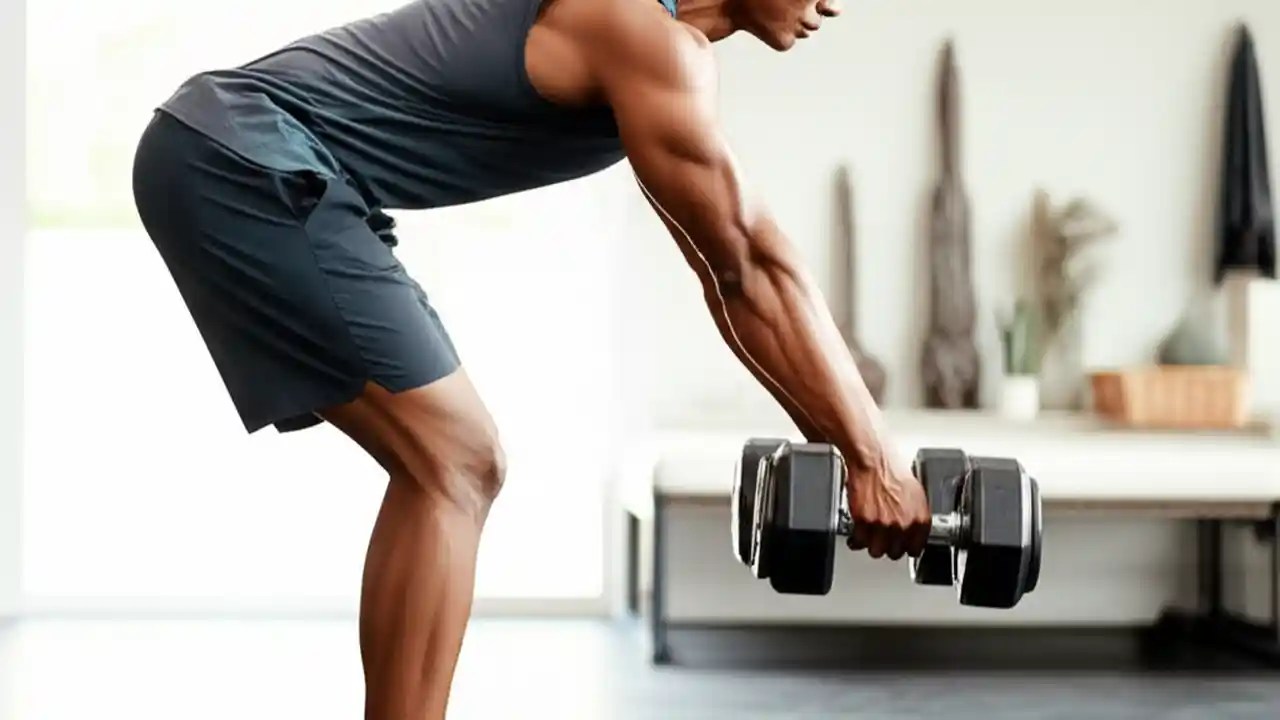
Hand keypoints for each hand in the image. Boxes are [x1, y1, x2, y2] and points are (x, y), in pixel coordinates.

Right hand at [842, 445, 930, 560]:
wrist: (872, 461)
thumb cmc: (892, 471)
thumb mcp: (916, 494)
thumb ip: (915, 517)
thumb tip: (914, 530)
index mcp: (920, 520)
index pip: (916, 549)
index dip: (905, 547)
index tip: (900, 545)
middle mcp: (903, 526)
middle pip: (895, 553)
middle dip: (888, 547)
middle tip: (882, 539)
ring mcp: (883, 526)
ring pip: (876, 552)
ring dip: (871, 546)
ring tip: (869, 538)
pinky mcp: (864, 523)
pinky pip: (859, 542)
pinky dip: (856, 540)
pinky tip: (856, 535)